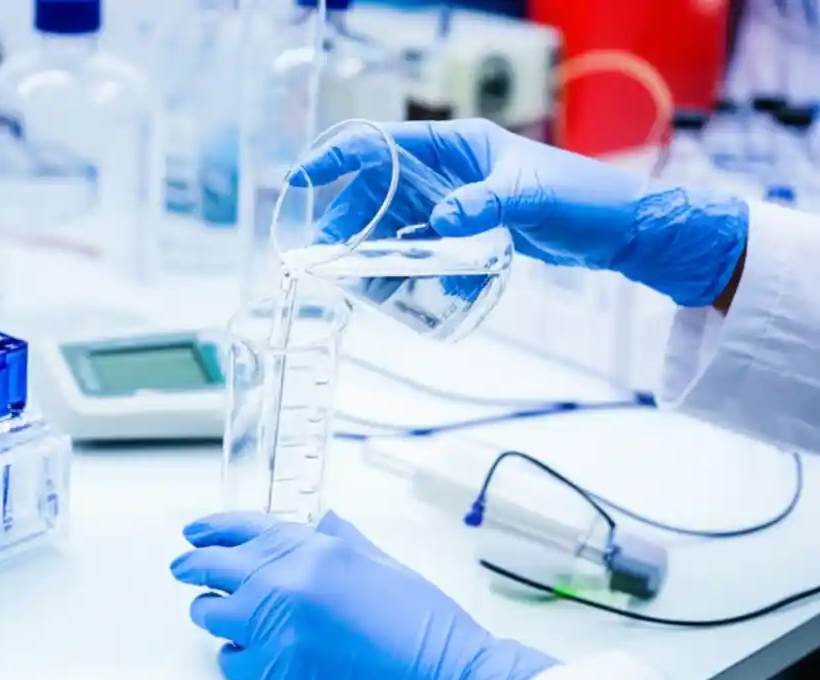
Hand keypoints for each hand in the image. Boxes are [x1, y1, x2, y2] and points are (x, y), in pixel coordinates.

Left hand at [171, 511, 555, 679]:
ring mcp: (276, 625)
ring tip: (218, 613)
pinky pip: (229, 659)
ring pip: (211, 611)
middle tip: (184, 568)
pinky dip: (233, 655)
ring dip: (212, 611)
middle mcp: (288, 580)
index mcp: (315, 548)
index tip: (195, 532)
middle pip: (214, 566)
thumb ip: (343, 540)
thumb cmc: (427, 628)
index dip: (212, 528)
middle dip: (193, 565)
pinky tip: (246, 652)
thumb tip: (322, 524)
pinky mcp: (274, 672)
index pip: (245, 527)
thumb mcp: (384, 564)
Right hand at [296, 119, 748, 307]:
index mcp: (457, 145)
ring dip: (374, 251)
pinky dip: (407, 267)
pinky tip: (403, 290)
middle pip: (379, 191)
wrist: (623, 231)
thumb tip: (442, 220)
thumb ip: (485, 206)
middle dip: (349, 221)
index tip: (302, 177)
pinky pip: (422, 247)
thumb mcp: (531, 197)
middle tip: (329, 256)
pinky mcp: (468, 233)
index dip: (339, 157)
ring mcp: (456, 202)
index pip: (383, 142)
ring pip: (396, 224)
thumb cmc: (583, 198)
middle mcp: (449, 171)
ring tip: (361, 283)